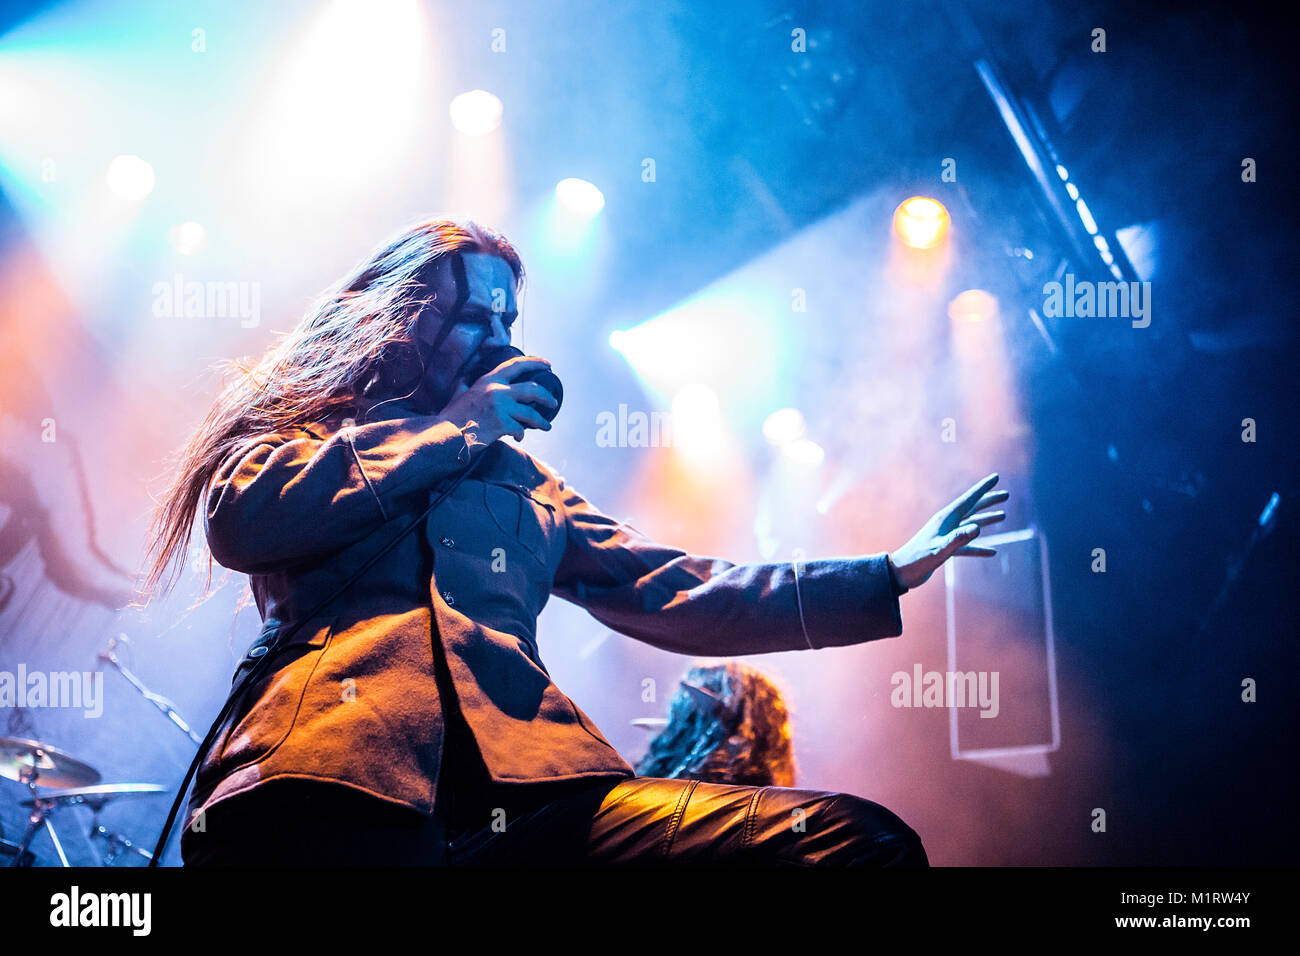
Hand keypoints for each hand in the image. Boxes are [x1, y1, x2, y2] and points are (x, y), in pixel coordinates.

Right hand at [438, 355, 557, 444]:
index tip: (548, 365)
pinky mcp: (501, 423)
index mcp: (489, 380)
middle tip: (553, 402)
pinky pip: (520, 430)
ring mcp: (500, 407)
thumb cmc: (452, 416)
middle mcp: (496, 390)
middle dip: (547, 397)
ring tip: (546, 427)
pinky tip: (518, 437)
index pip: (516, 365)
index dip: (535, 362)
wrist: (445, 434)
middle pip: (532, 389)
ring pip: (531, 413)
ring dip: (541, 422)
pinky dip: (521, 435)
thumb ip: (466, 384)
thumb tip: (464, 378)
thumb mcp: (459, 393)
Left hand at [889, 473, 1008, 590]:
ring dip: (987, 520)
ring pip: (971, 525)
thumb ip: (958, 539)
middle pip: (972, 508)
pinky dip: (979, 548)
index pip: (968, 500)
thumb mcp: (939, 550)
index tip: (996, 477)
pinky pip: (966, 546)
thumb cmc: (917, 560)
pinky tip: (992, 552)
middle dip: (989, 500)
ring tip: (1003, 515)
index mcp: (945, 519)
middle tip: (1006, 494)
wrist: (901, 573)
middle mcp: (947, 524)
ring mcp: (946, 536)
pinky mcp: (945, 549)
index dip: (983, 488)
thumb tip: (978, 528)